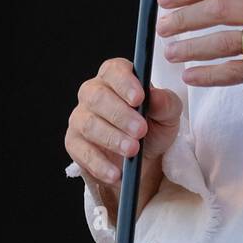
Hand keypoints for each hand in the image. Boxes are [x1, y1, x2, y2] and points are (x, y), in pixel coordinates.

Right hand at [65, 57, 182, 190]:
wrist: (145, 158)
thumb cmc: (154, 126)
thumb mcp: (168, 114)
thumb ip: (165, 103)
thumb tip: (155, 96)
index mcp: (117, 77)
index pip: (114, 70)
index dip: (124, 82)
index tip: (139, 98)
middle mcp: (94, 92)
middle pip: (97, 96)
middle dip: (120, 114)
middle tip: (140, 130)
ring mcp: (81, 117)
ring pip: (89, 124)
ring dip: (112, 138)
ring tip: (132, 150)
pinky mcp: (74, 142)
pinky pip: (81, 151)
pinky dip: (99, 164)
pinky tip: (116, 172)